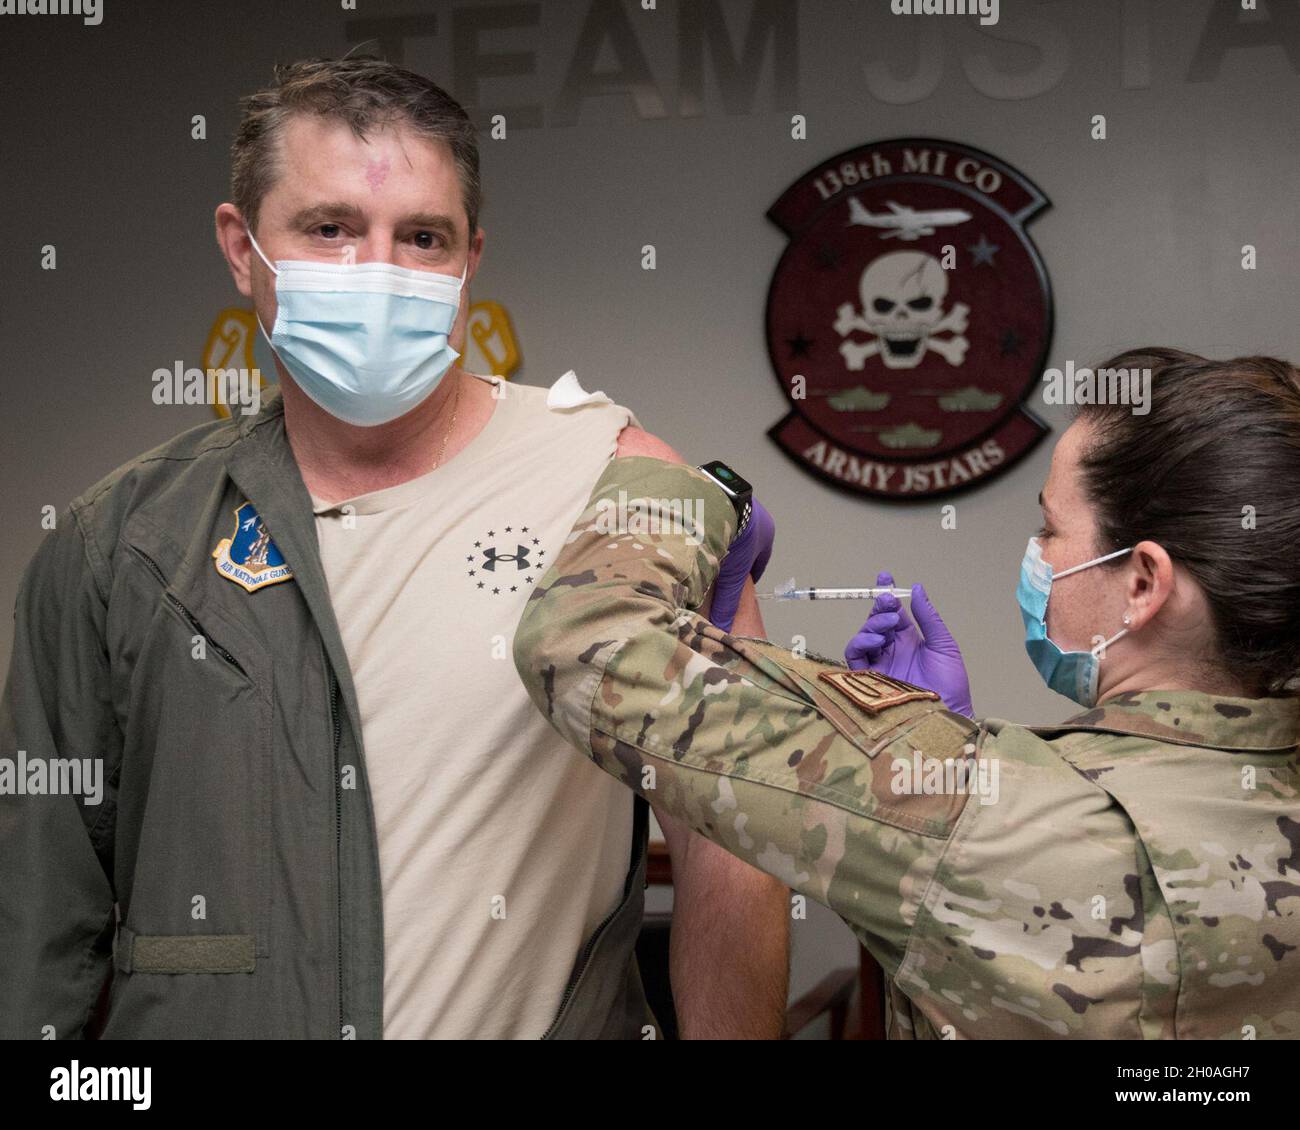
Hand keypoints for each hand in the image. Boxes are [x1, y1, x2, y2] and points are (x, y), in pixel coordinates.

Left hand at [710, 498, 773, 631]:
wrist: (718, 494)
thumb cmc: (735, 533)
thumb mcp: (732, 573)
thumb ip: (727, 600)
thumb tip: (722, 627)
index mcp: (765, 532)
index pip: (761, 558)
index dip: (752, 573)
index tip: (743, 583)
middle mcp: (754, 513)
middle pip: (744, 541)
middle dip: (734, 555)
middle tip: (722, 568)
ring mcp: (735, 499)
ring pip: (728, 525)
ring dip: (719, 537)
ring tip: (704, 551)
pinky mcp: (715, 490)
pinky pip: (710, 510)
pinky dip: (704, 522)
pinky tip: (692, 530)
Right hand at [844, 571, 973, 716]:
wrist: (946, 715)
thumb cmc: (950, 686)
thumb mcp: (944, 646)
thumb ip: (929, 618)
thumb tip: (916, 589)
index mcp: (909, 640)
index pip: (893, 612)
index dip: (886, 594)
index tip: (884, 577)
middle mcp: (891, 650)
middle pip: (876, 621)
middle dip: (879, 606)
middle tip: (887, 601)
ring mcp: (879, 663)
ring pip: (863, 636)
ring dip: (872, 624)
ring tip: (887, 625)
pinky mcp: (868, 678)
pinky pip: (855, 656)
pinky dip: (861, 643)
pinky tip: (877, 642)